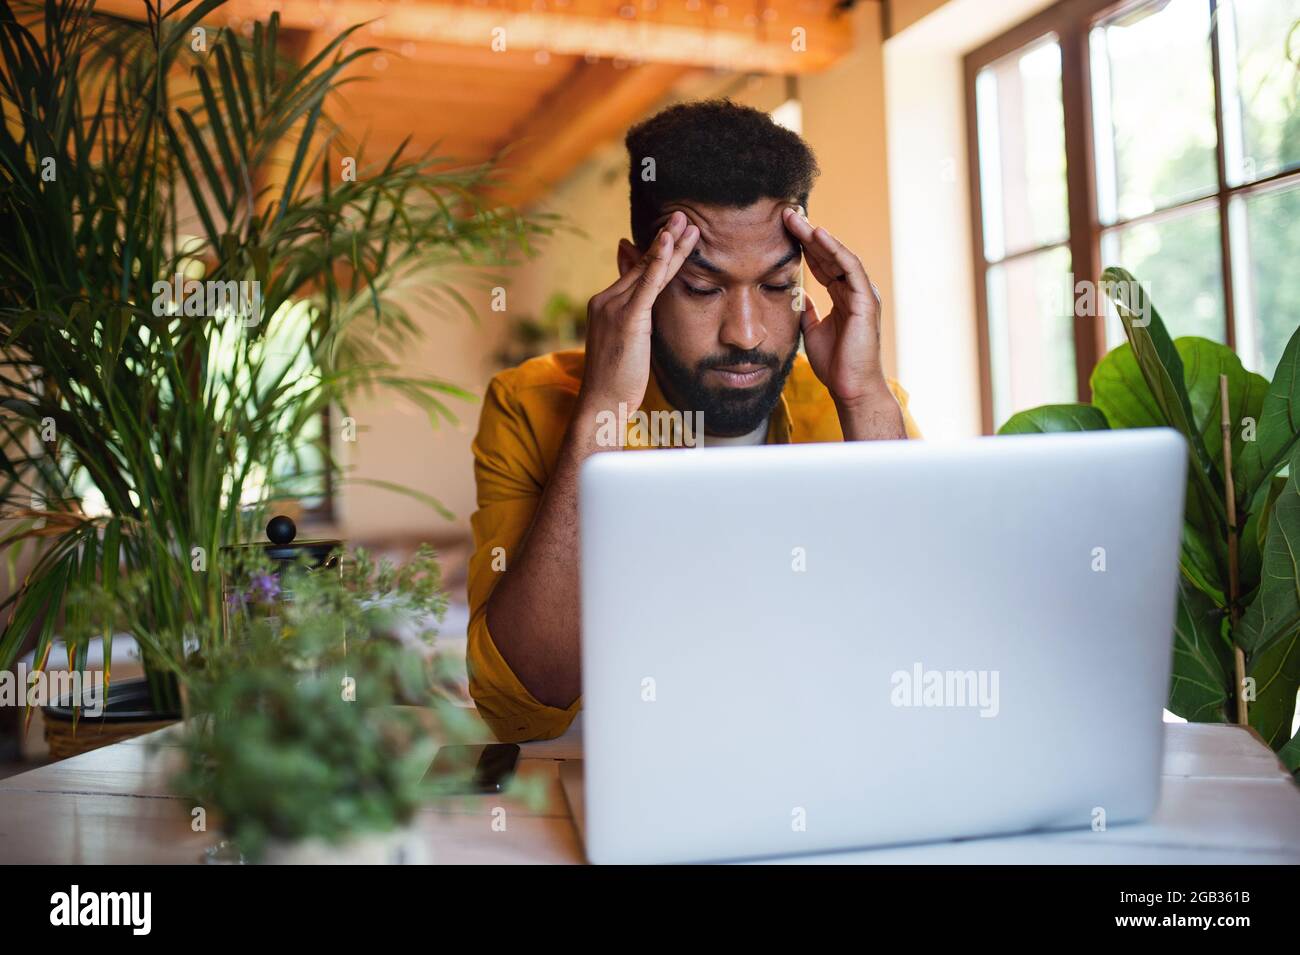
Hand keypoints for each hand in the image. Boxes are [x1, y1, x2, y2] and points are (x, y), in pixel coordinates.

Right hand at [578, 211, 698, 414]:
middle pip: (642, 264)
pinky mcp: (626, 318)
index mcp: (604, 304)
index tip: (674, 232)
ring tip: (687, 223)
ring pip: (648, 269)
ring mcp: (613, 307)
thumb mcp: (626, 343)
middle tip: (685, 216)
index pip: (636, 271)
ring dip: (670, 244)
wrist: (601, 403)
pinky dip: (658, 261)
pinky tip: (669, 242)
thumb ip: (635, 320)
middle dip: (666, 239)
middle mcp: (605, 300)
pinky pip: (646, 284)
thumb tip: (645, 306)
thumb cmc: (616, 380)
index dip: (657, 252)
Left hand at [781, 206, 890, 406]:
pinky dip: (835, 249)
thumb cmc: (835, 364)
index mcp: (843, 297)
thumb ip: (807, 310)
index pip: (822, 264)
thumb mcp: (812, 330)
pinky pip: (850, 268)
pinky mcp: (866, 300)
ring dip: (818, 235)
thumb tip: (795, 294)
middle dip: (807, 233)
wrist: (851, 389)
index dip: (803, 247)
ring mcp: (863, 294)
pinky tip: (818, 235)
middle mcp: (855, 291)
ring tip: (797, 218)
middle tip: (786, 213)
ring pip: (839, 255)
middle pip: (829, 254)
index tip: (781, 230)